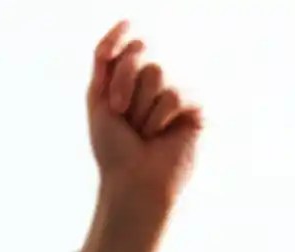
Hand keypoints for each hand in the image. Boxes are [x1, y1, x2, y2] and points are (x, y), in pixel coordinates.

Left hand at [87, 20, 202, 205]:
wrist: (132, 183)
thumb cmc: (113, 149)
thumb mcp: (99, 100)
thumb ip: (106, 62)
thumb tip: (124, 25)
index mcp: (132, 76)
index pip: (130, 39)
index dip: (118, 39)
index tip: (105, 54)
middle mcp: (156, 80)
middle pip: (141, 49)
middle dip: (122, 82)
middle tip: (120, 113)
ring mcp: (178, 92)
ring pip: (158, 71)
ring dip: (140, 107)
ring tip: (143, 132)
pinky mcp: (196, 109)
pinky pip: (176, 94)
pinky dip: (159, 118)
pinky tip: (161, 136)